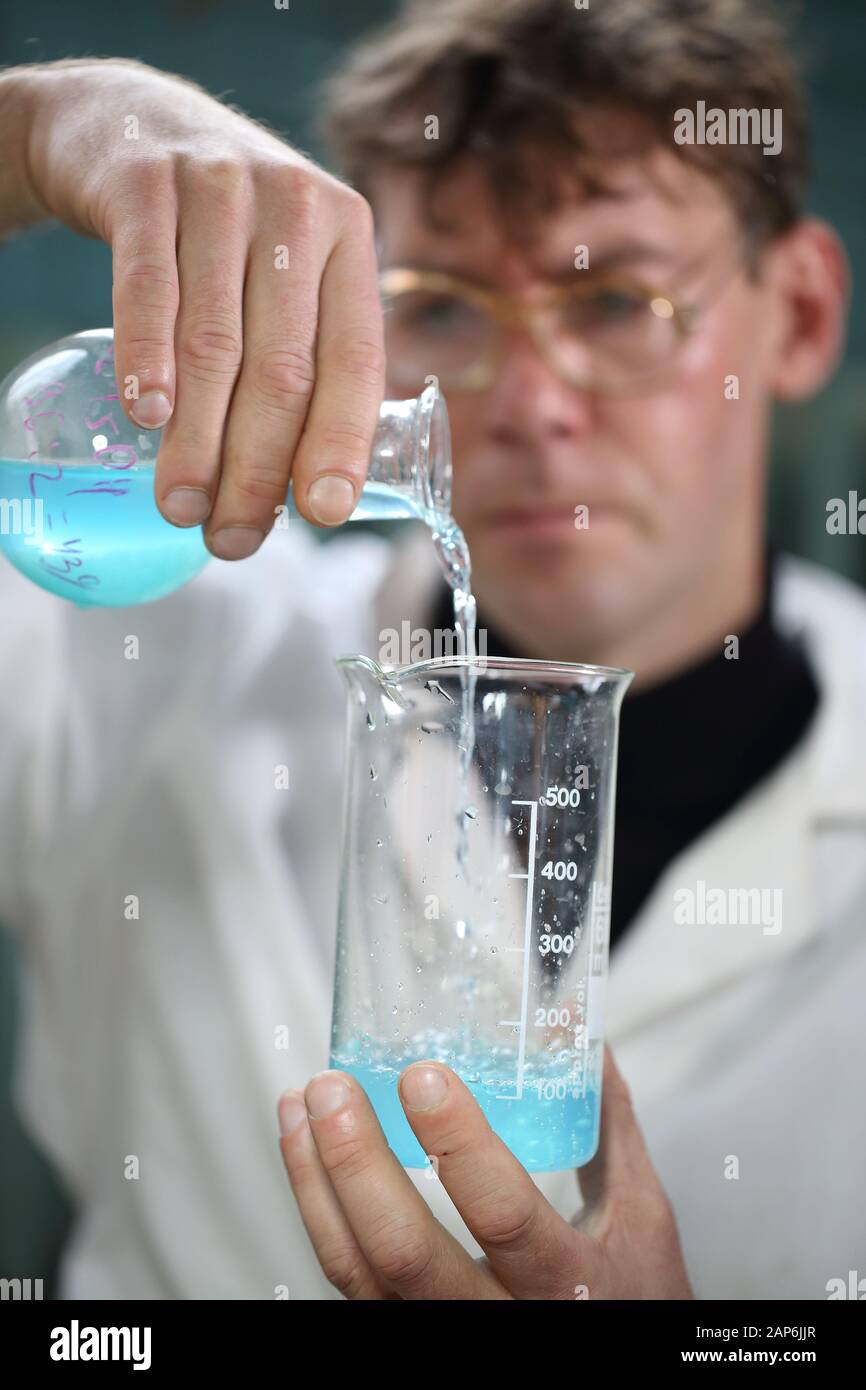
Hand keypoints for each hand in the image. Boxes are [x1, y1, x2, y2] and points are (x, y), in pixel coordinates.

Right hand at [7, 59, 384, 555]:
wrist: (131, 119)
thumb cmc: (223, 232)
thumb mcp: (286, 271)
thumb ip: (306, 355)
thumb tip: (310, 496)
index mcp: (347, 241)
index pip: (355, 361)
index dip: (341, 444)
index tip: (324, 516)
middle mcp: (295, 210)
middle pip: (285, 369)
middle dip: (259, 469)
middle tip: (229, 537)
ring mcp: (221, 188)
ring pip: (216, 344)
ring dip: (199, 441)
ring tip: (182, 506)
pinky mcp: (145, 182)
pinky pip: (147, 288)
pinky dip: (147, 360)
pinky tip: (147, 418)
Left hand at [277, 1045, 693, 1299]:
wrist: (620, 1377)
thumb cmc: (633, 1298)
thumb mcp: (641, 1220)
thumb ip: (613, 1129)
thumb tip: (585, 1041)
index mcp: (565, 1282)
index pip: (503, 1214)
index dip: (458, 1143)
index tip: (421, 1076)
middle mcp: (497, 1320)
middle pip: (404, 1252)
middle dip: (357, 1162)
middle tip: (332, 1088)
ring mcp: (443, 1336)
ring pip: (358, 1271)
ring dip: (317, 1181)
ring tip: (300, 1106)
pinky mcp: (406, 1334)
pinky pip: (349, 1280)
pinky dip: (318, 1211)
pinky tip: (306, 1155)